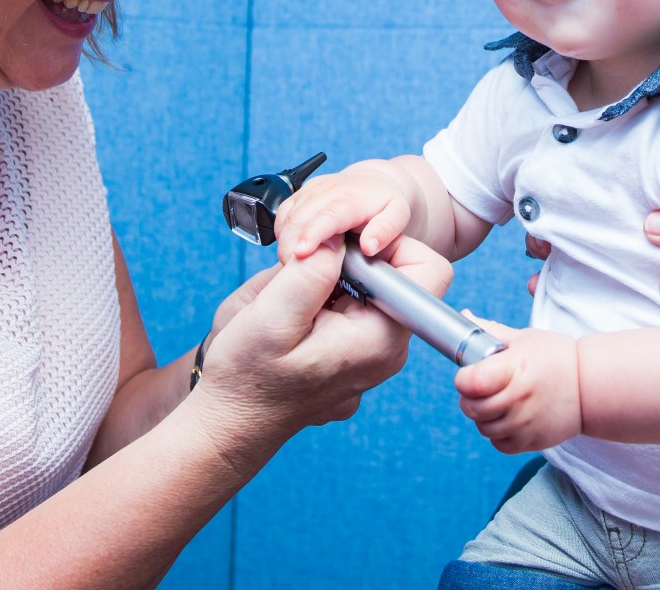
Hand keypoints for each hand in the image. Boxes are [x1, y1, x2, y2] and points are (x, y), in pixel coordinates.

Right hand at [194, 235, 452, 447]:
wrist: (231, 422)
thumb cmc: (247, 379)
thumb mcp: (270, 317)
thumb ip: (311, 272)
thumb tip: (341, 237)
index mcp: (379, 339)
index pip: (429, 272)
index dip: (389, 243)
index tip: (339, 247)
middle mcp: (387, 348)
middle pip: (399, 274)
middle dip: (352, 258)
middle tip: (301, 269)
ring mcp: (372, 352)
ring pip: (371, 285)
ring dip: (332, 276)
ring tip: (289, 298)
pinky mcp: (355, 351)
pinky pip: (353, 304)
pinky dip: (325, 294)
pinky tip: (293, 312)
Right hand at [274, 163, 412, 262]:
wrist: (375, 181)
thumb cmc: (384, 202)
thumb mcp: (397, 215)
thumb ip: (385, 231)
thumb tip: (369, 247)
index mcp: (351, 198)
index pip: (327, 216)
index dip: (312, 234)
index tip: (300, 254)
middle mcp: (328, 190)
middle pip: (299, 217)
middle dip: (290, 245)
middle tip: (293, 273)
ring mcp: (311, 190)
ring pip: (287, 215)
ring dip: (284, 241)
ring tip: (292, 266)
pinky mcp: (301, 192)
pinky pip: (282, 212)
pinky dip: (281, 232)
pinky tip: (290, 248)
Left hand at [454, 320, 581, 453]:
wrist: (592, 386)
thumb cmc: (558, 358)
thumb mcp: (524, 338)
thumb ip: (490, 331)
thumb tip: (464, 316)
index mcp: (515, 368)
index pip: (472, 382)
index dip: (464, 378)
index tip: (470, 373)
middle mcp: (519, 398)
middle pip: (472, 407)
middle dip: (469, 397)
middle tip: (480, 388)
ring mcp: (526, 423)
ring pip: (483, 428)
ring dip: (483, 416)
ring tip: (496, 401)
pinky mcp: (533, 441)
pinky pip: (499, 444)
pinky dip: (498, 433)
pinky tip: (508, 417)